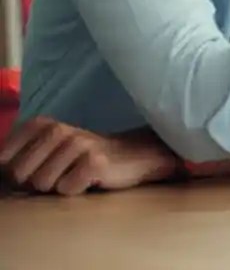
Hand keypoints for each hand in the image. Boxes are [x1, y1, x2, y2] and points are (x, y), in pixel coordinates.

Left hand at [0, 117, 178, 194]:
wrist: (130, 156)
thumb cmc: (80, 160)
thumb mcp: (46, 151)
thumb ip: (17, 159)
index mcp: (41, 125)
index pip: (3, 158)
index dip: (15, 172)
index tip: (36, 169)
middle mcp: (58, 130)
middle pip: (21, 175)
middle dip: (35, 182)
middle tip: (58, 174)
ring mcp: (78, 144)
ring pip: (42, 184)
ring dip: (57, 187)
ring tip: (74, 176)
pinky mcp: (95, 162)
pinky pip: (66, 190)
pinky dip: (76, 191)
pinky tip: (88, 180)